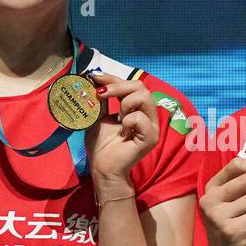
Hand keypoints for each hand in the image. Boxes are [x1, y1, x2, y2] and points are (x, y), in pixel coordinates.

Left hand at [86, 71, 157, 197]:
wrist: (103, 168)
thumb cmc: (102, 146)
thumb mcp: (98, 116)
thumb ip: (100, 99)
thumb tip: (93, 77)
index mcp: (138, 109)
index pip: (132, 84)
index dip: (114, 78)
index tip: (95, 76)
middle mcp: (148, 115)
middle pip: (141, 86)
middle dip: (118, 87)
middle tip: (101, 96)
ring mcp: (152, 126)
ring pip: (144, 97)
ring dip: (124, 104)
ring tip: (117, 119)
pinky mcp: (151, 137)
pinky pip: (140, 118)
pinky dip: (127, 122)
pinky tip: (123, 133)